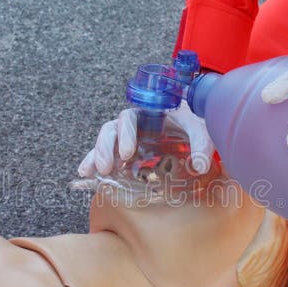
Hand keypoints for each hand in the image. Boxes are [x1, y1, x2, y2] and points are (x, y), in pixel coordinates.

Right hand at [78, 101, 213, 176]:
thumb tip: (201, 166)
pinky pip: (105, 153)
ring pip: (105, 140)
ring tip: (93, 173)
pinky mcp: (126, 150)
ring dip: (97, 155)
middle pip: (111, 129)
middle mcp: (134, 123)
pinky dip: (93, 161)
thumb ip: (202, 143)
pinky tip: (85, 174)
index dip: (125, 133)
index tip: (128, 153)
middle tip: (107, 167)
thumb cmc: (194, 120)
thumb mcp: (200, 128)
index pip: (129, 118)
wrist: (194, 124)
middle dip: (106, 148)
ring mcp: (127, 136)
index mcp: (148, 112)